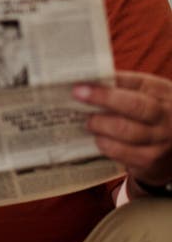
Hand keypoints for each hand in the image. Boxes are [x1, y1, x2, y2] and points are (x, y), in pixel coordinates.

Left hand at [73, 71, 171, 188]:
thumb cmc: (151, 113)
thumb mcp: (145, 93)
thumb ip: (122, 86)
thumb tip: (87, 80)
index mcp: (161, 92)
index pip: (133, 83)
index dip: (105, 86)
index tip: (79, 87)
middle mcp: (165, 116)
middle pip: (134, 106)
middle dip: (103, 100)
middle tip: (79, 102)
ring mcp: (161, 140)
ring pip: (127, 132)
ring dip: (101, 126)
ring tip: (89, 122)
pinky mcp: (151, 161)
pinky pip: (124, 154)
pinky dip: (107, 146)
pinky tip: (99, 140)